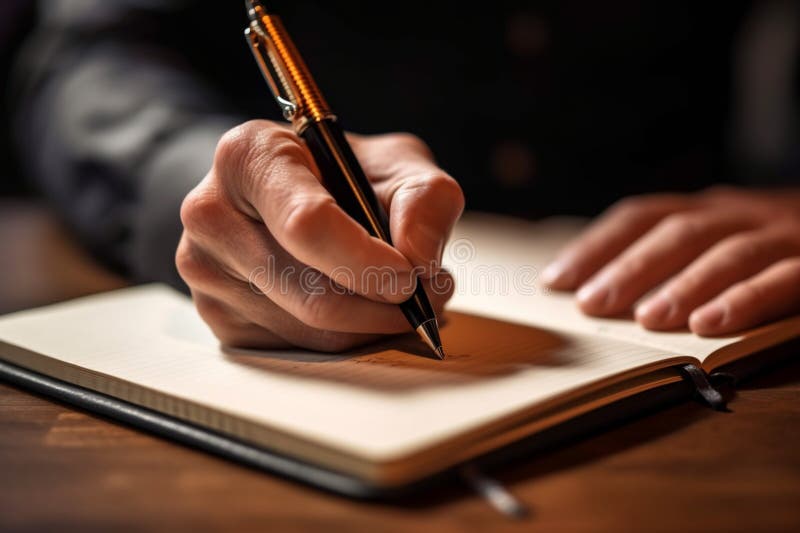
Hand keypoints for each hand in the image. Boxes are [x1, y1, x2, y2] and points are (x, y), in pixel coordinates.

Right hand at [176, 121, 462, 350]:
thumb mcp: (396, 164)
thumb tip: (419, 261)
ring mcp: (206, 270)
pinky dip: (343, 339)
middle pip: (311, 292)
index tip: (409, 278)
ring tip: (398, 298)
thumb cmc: (341, 174)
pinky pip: (294, 350)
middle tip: (427, 297)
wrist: (288, 193)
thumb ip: (424, 201)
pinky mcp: (217, 316)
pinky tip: (358, 308)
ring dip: (371, 327)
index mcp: (249, 156)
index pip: (307, 224)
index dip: (366, 261)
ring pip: (309, 331)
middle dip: (382, 306)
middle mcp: (213, 213)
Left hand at [542, 186, 799, 334]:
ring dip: (684, 285)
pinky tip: (712, 324)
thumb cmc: (770, 246)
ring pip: (728, 253)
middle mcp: (739, 213)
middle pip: (677, 233)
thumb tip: (594, 291)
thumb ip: (672, 257)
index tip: (556, 280)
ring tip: (648, 319)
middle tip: (591, 304)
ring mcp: (782, 234)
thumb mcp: (718, 241)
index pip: (641, 216)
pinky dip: (747, 300)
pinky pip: (785, 278)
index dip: (596, 245)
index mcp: (707, 208)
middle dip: (630, 268)